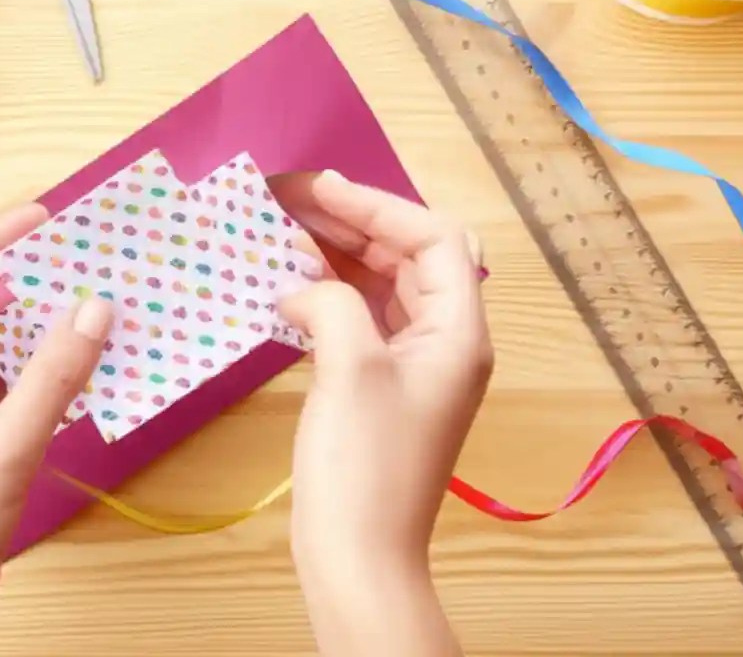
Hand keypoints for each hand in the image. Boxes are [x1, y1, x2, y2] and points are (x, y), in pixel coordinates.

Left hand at [0, 204, 113, 656]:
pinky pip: (10, 385)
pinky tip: (85, 361)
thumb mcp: (6, 444)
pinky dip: (45, 369)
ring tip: (91, 295)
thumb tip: (96, 307)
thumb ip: (53, 376)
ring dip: (38, 322)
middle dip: (19, 273)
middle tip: (77, 249)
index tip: (42, 216)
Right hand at [274, 170, 490, 655]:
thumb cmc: (363, 465)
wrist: (358, 554)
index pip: (435, 240)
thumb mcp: (349, 369)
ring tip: (284, 230)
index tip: (319, 188)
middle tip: (292, 199)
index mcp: (458, 333)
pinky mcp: (381, 389)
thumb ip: (331, 304)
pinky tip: (289, 287)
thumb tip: (302, 286)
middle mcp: (445, 343)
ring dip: (338, 255)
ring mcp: (413, 367)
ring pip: (383, 287)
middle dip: (354, 222)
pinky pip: (362, 321)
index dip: (379, 206)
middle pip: (410, 257)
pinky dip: (328, 295)